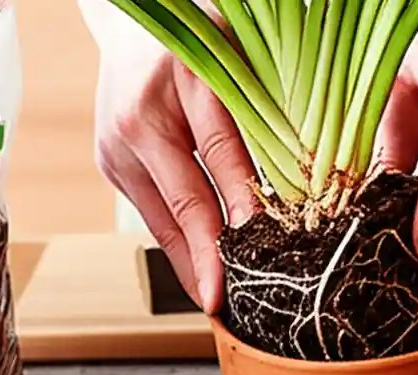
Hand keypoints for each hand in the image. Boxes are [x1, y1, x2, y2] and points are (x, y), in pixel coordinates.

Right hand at [82, 0, 256, 312]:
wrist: (131, 24)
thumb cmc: (200, 36)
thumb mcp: (240, 61)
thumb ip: (267, 110)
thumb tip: (306, 177)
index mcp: (181, 84)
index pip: (222, 156)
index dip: (241, 210)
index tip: (259, 255)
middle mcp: (138, 122)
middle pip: (184, 202)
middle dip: (207, 260)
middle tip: (228, 304)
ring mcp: (117, 149)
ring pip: (162, 220)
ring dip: (191, 265)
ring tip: (218, 304)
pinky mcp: (112, 166)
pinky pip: (153, 216)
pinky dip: (179, 247)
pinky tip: (200, 276)